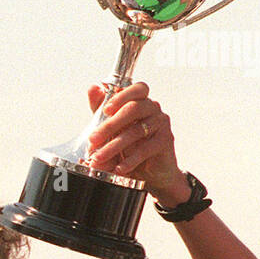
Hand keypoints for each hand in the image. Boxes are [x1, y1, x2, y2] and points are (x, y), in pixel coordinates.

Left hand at [85, 82, 188, 205]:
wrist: (148, 171)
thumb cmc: (129, 145)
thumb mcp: (111, 126)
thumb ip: (101, 108)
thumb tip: (93, 87)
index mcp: (140, 101)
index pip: (137, 89)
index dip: (121, 96)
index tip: (106, 109)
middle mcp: (153, 108)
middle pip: (133, 109)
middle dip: (110, 125)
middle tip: (93, 140)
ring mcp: (161, 123)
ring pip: (136, 131)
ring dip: (114, 146)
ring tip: (99, 158)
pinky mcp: (166, 140)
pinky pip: (146, 148)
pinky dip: (130, 160)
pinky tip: (119, 168)